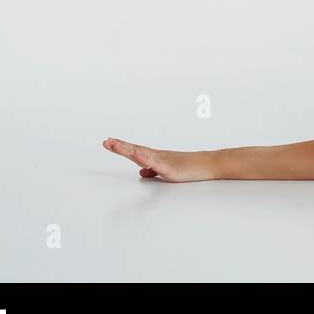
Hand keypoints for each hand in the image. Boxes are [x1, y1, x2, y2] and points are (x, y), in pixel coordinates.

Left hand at [102, 137, 219, 182]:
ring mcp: (163, 161)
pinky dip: (146, 158)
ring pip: (143, 154)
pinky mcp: (170, 169)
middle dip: (121, 147)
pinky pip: (156, 164)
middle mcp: (157, 156)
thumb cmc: (189, 166)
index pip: (135, 151)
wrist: (207, 164)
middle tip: (106, 142)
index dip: (122, 147)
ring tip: (115, 145)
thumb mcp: (167, 170)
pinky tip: (138, 154)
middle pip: (136, 150)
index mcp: (155, 157)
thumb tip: (141, 172)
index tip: (109, 142)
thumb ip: (153, 170)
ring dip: (128, 149)